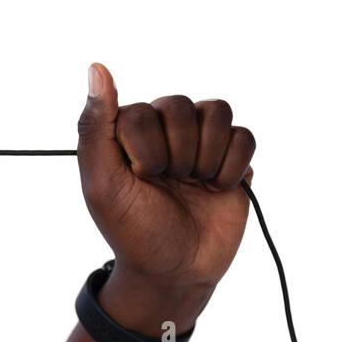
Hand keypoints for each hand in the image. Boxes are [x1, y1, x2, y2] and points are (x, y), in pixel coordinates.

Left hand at [76, 63, 255, 328]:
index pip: (141, 112)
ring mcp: (198, 143)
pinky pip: (244, 136)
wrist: (174, 272)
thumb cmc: (132, 230)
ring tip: (194, 184)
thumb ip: (96, 126)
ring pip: (216, 112)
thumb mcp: (102, 184)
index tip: (141, 179)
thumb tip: (97, 69)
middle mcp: (162, 130)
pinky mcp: (231, 159)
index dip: (145, 150)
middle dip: (176, 153)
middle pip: (180, 106)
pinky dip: (233, 166)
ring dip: (206, 156)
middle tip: (170, 184)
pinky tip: (218, 188)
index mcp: (125, 133)